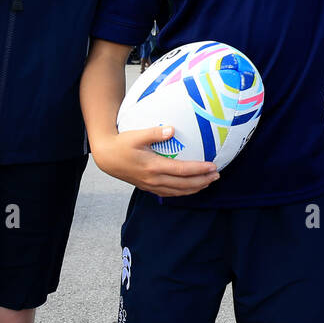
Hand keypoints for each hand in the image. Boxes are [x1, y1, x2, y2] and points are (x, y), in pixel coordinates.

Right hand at [90, 125, 218, 196]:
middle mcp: (154, 179)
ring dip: (195, 188)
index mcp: (153, 166)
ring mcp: (151, 186)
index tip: (213, 166)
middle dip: (202, 181)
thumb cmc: (122, 144)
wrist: (106, 158)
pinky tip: (190, 188)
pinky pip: (169, 193)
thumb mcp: (137, 135)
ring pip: (178, 191)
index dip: (199, 170)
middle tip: (217, 175)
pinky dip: (183, 192)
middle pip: (184, 184)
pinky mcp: (148, 187)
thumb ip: (155, 132)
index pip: (182, 170)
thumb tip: (172, 129)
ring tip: (208, 182)